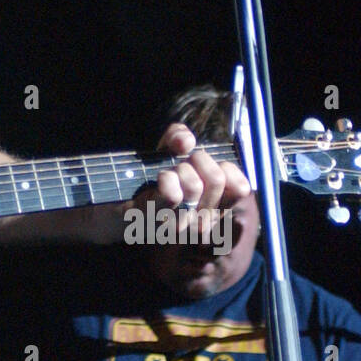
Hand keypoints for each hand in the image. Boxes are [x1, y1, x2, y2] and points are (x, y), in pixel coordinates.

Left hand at [136, 124, 252, 234]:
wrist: (119, 199)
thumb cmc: (151, 175)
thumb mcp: (168, 148)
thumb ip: (180, 136)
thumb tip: (186, 143)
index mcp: (215, 207)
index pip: (241, 188)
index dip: (225, 166)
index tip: (205, 165)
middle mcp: (203, 220)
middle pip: (217, 179)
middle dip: (198, 159)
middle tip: (182, 164)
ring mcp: (182, 224)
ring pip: (195, 184)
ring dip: (178, 169)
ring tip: (167, 174)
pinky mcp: (159, 221)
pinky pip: (172, 194)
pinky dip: (165, 178)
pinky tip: (158, 181)